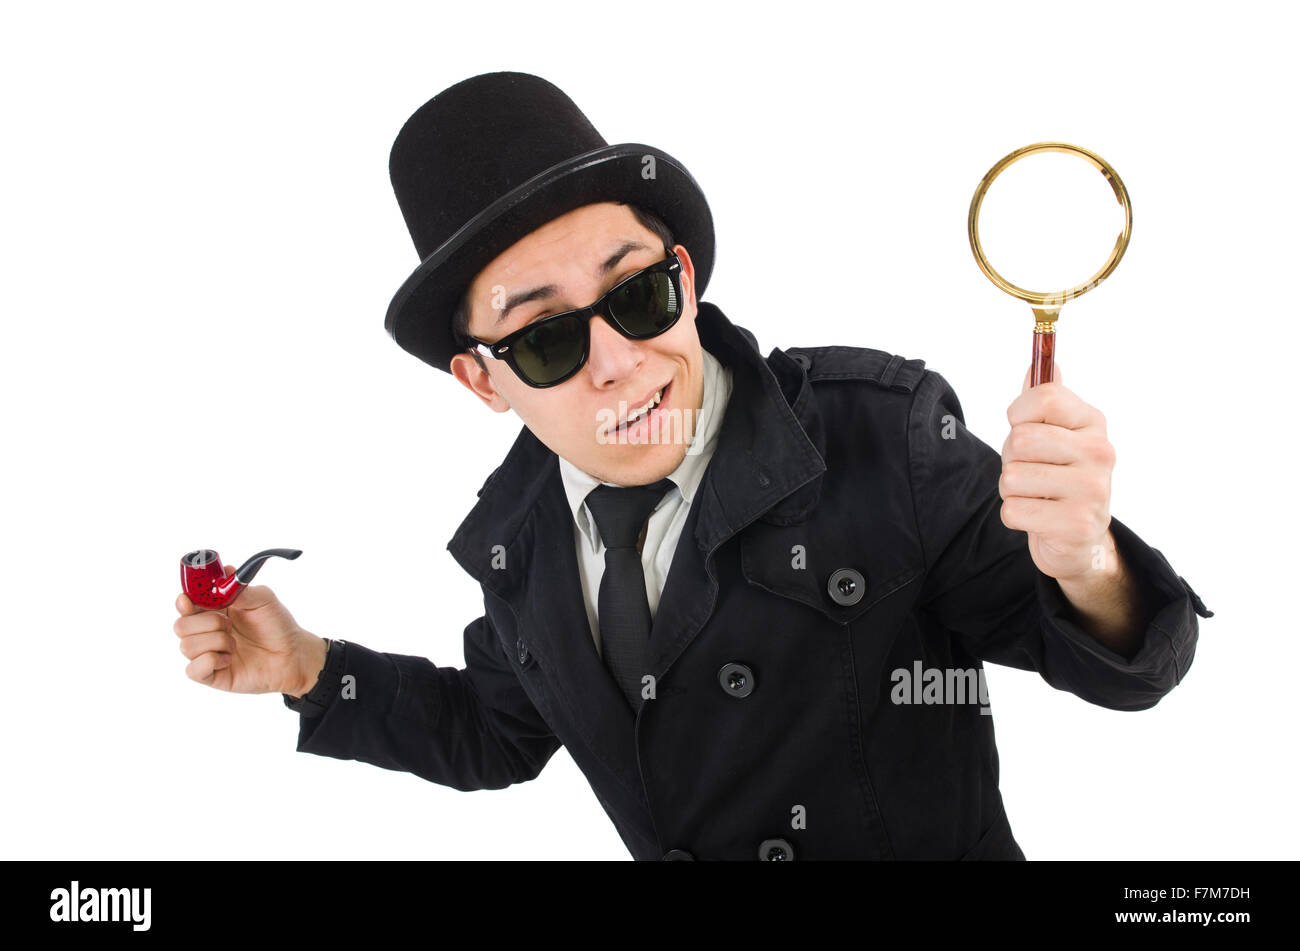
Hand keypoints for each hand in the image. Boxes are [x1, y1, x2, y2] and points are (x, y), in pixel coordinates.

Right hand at [173, 563, 325, 694]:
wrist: (293, 655)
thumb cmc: (277, 626)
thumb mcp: (264, 599)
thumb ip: (240, 588)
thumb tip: (223, 570)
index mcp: (214, 610)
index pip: (185, 604)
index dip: (183, 602)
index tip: (188, 600)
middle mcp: (206, 632)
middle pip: (180, 626)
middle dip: (207, 622)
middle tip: (230, 624)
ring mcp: (207, 654)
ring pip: (186, 646)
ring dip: (216, 642)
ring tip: (235, 644)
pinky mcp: (211, 675)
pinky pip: (192, 670)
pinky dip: (211, 661)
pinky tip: (229, 660)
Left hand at [999, 364, 1116, 582]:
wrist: (1079, 539)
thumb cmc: (1057, 477)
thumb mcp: (1053, 433)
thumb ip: (1043, 399)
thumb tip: (1040, 362)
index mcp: (1092, 422)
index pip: (1043, 397)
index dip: (1018, 414)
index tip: (1024, 427)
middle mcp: (1100, 452)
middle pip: (1020, 440)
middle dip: (1011, 458)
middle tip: (1032, 470)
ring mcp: (1093, 490)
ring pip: (1011, 477)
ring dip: (1011, 490)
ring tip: (1036, 495)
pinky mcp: (1077, 524)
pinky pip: (1013, 511)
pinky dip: (1015, 516)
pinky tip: (1039, 518)